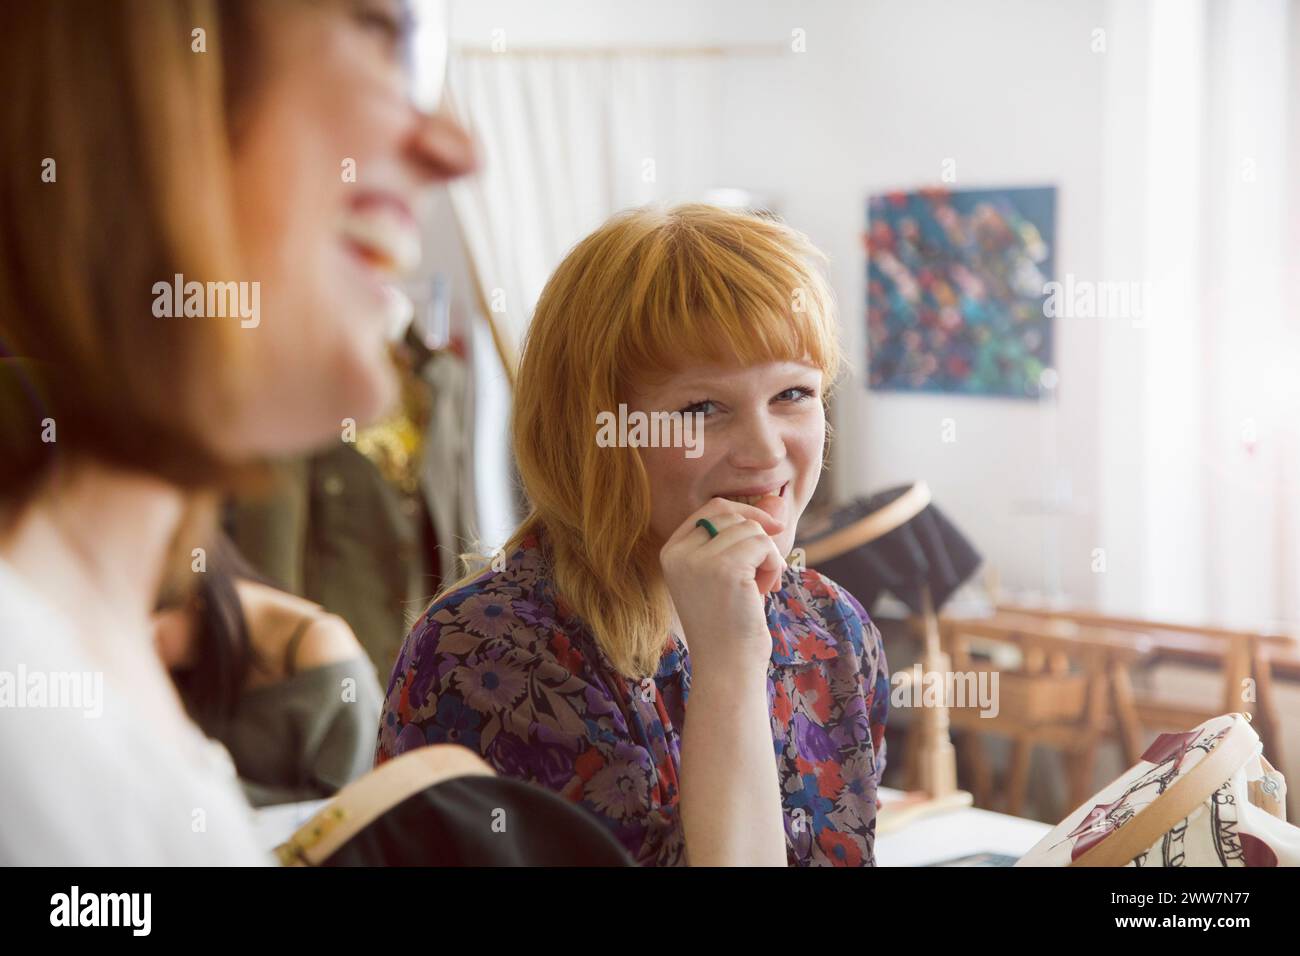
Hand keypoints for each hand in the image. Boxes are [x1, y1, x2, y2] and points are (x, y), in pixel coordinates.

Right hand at [659, 495, 786, 671]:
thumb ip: (740, 537)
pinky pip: (763, 544)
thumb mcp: (724, 573)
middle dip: (758, 537)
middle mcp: (679, 553)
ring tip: (761, 587)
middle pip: (733, 515)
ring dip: (767, 556)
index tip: (768, 531)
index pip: (712, 509)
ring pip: (752, 529)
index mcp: (671, 552)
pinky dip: (773, 564)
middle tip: (764, 571)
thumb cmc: (729, 622)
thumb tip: (775, 499)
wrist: (726, 666)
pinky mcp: (725, 569)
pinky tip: (766, 590)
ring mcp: (700, 560)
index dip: (744, 514)